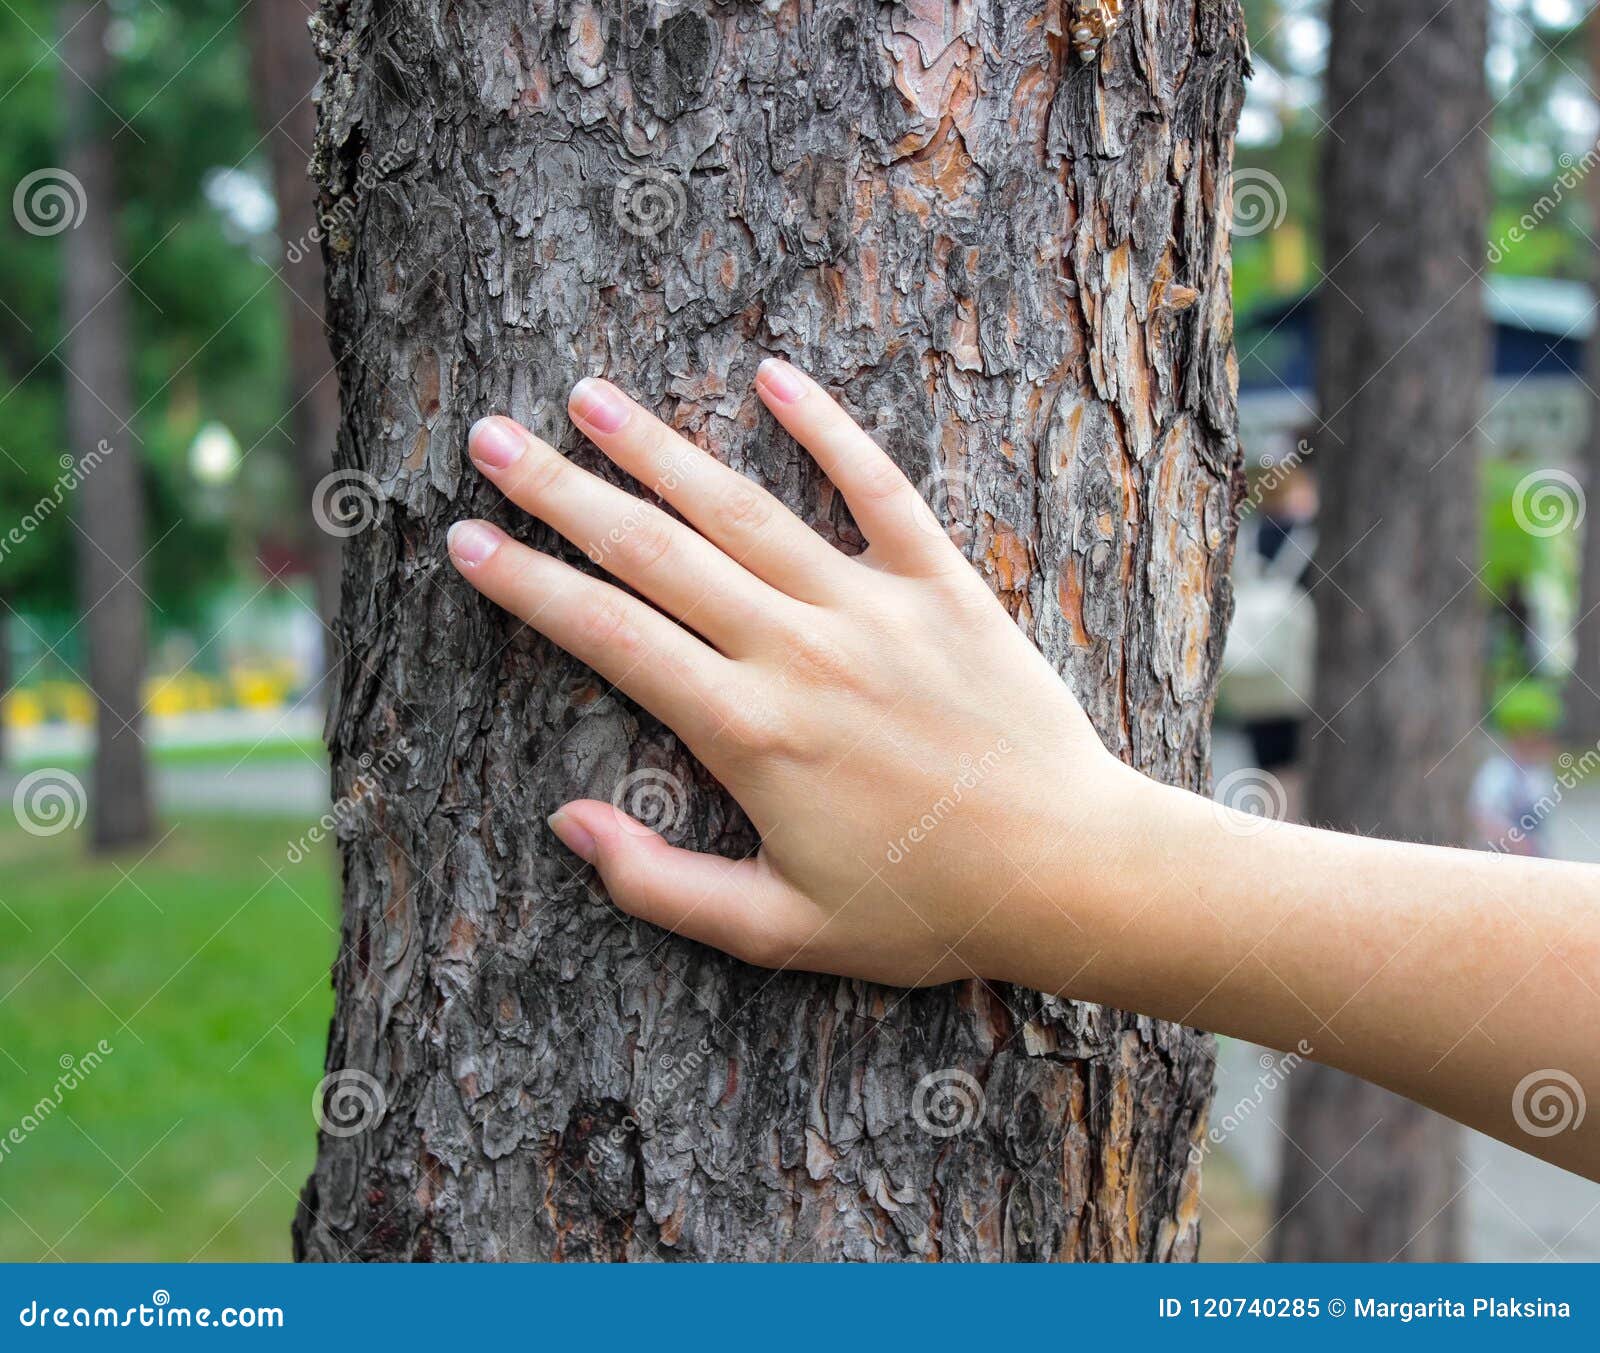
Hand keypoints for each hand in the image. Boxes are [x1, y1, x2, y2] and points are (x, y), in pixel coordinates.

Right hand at [447, 359, 1146, 987]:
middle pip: (656, 553)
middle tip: (492, 440)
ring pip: (745, 509)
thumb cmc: (926, 910)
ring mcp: (873, 607)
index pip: (609, 635)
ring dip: (660, 448)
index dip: (527, 585)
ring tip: (590, 397)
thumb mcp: (780, 933)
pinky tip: (774, 375)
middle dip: (562, 493)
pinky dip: (829, 428)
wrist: (1070, 873)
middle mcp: (798, 650)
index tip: (466, 540)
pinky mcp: (945, 585)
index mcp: (749, 730)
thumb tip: (568, 824)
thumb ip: (661, 885)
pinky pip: (879, 489)